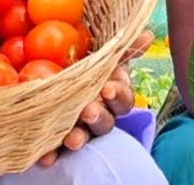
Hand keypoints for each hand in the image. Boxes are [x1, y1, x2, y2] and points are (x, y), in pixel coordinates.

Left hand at [36, 31, 153, 166]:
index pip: (123, 98)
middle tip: (89, 111)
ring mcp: (82, 127)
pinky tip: (45, 158)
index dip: (118, 94)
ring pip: (85, 135)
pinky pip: (58, 148)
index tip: (108, 88)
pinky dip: (53, 154)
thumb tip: (148, 34)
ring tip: (71, 139)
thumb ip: (125, 46)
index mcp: (114, 93)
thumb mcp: (105, 51)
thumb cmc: (90, 61)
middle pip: (106, 120)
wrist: (62, 69)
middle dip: (98, 117)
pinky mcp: (61, 137)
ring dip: (80, 137)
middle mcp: (102, 113)